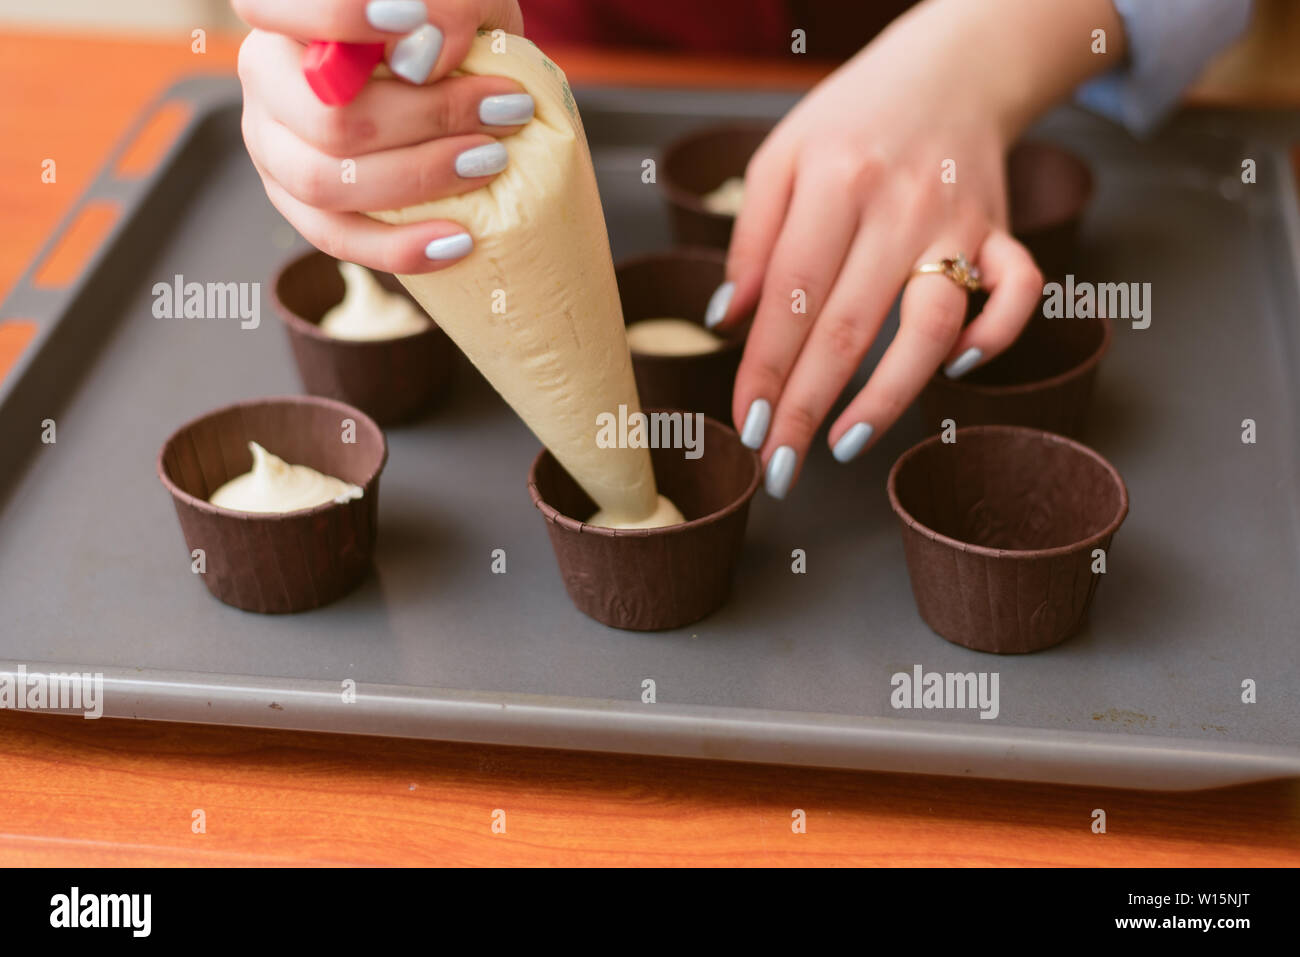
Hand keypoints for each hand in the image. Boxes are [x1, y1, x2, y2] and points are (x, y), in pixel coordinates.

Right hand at [234, 0, 525, 273]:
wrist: (458, 90)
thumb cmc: (455, 31)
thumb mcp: (466, 1)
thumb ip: (448, 6)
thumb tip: (421, 58)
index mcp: (288, 14)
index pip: (279, 4)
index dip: (338, 14)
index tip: (412, 20)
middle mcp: (267, 76)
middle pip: (325, 112)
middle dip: (427, 117)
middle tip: (507, 109)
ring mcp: (273, 146)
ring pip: (324, 181)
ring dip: (420, 178)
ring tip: (493, 161)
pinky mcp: (297, 205)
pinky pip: (336, 238)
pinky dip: (400, 246)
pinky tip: (461, 241)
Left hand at [711, 0, 1121, 497]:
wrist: (950, 68)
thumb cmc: (852, 122)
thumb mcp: (781, 157)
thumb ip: (751, 239)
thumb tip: (727, 321)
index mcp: (833, 182)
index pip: (790, 295)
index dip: (765, 368)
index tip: (746, 425)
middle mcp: (899, 205)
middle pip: (849, 325)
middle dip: (807, 406)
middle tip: (779, 466)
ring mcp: (959, 222)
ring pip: (932, 324)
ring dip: (889, 394)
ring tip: (845, 444)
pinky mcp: (1004, 233)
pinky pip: (1019, 293)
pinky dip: (996, 336)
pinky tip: (956, 371)